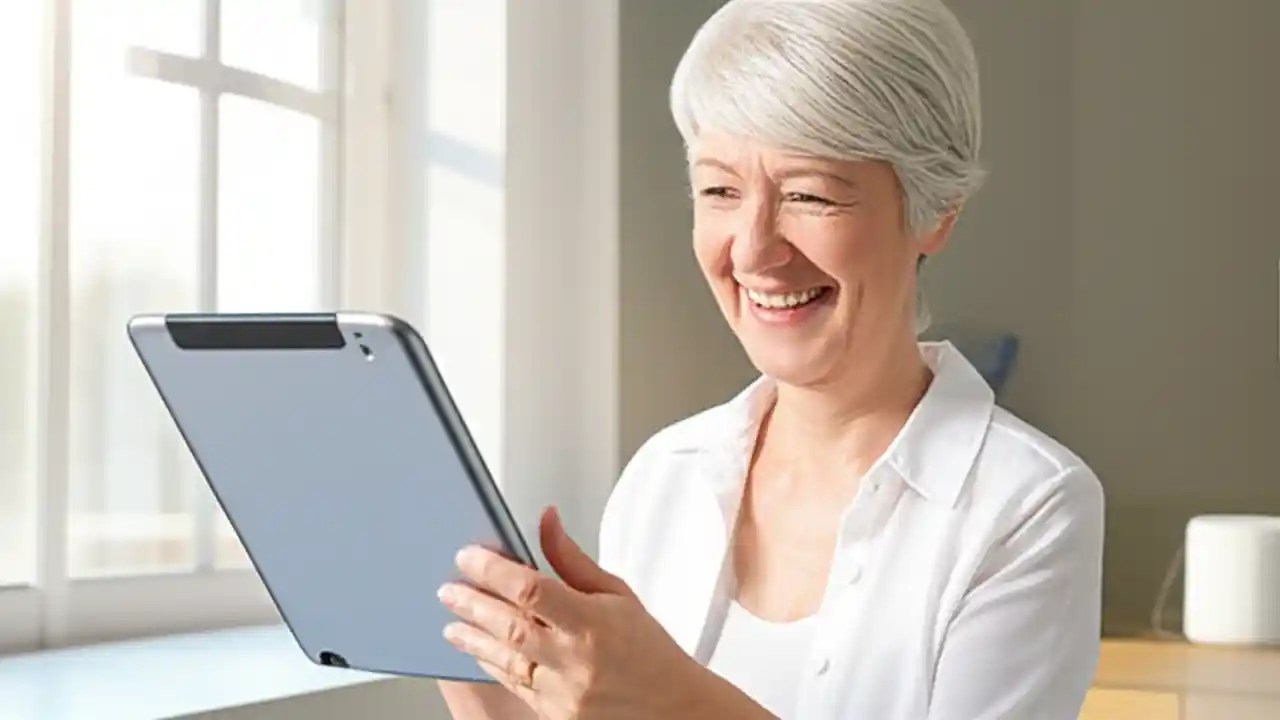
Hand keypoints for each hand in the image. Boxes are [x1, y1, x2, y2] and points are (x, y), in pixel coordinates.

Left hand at [438, 506, 711, 719]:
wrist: (674, 710)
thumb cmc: (649, 650)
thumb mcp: (618, 594)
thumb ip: (572, 559)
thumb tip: (545, 519)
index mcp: (594, 622)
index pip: (531, 588)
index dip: (493, 570)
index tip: (469, 555)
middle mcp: (576, 660)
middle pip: (508, 624)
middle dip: (471, 603)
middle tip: (447, 588)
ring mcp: (564, 693)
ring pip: (504, 659)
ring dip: (472, 637)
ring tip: (451, 620)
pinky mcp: (556, 716)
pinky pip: (514, 685)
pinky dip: (492, 664)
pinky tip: (478, 650)